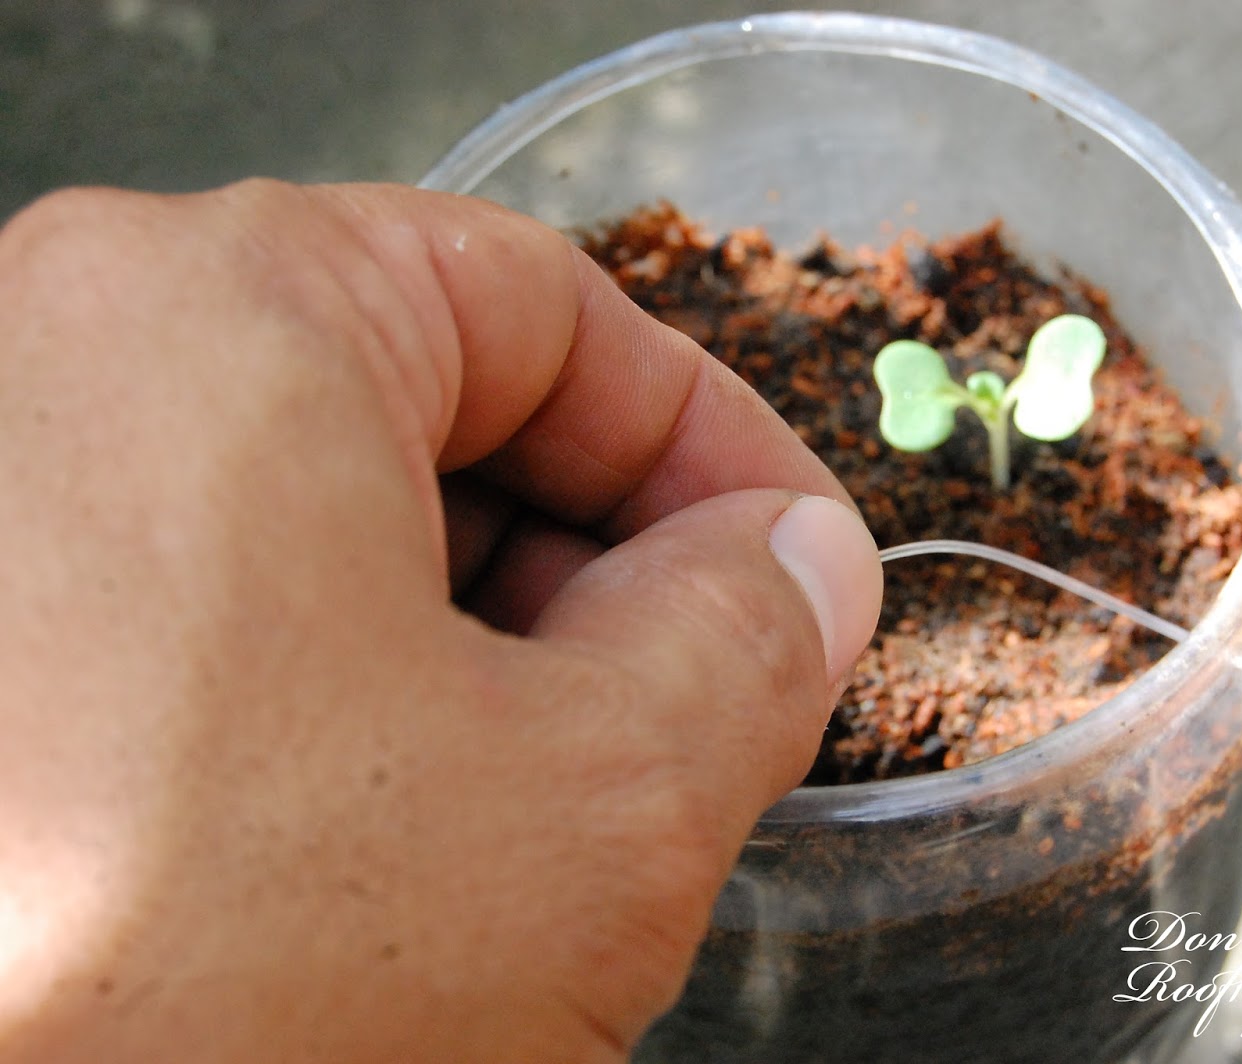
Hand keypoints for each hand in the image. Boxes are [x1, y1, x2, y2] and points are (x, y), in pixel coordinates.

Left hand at [0, 182, 881, 1062]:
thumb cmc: (216, 1007)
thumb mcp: (601, 805)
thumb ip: (749, 636)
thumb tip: (796, 562)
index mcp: (211, 310)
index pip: (545, 306)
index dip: (708, 445)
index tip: (791, 562)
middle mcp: (40, 363)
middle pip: (420, 413)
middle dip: (590, 566)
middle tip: (684, 714)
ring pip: (310, 529)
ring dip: (465, 656)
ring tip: (531, 819)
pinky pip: (191, 625)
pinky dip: (322, 707)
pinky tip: (370, 852)